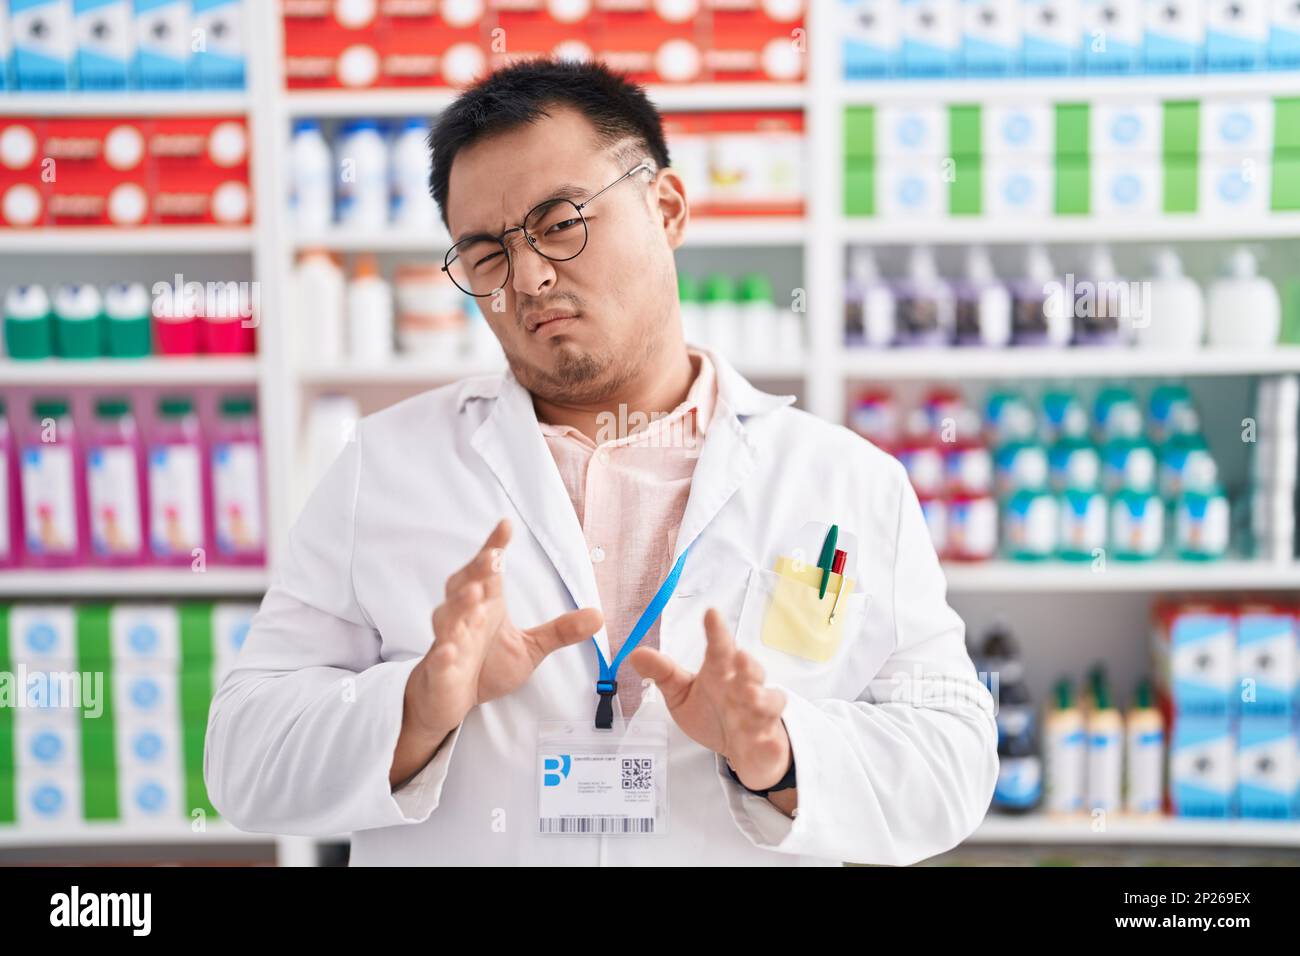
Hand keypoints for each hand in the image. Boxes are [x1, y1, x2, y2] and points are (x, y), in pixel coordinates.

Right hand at [406, 518, 602, 744]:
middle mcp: (464, 618)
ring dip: (459, 606)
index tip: (506, 525)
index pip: (488, 571)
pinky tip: (448, 650)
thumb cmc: (486, 665)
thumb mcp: (530, 648)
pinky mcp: (440, 671)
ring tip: (476, 595)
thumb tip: (599, 615)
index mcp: (485, 605)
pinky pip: (439, 660)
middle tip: (492, 558)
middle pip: (464, 586)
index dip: (494, 547)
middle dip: (477, 570)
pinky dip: (442, 654)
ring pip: (448, 619)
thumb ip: (560, 630)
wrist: (452, 700)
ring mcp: (449, 642)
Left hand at [628, 608, 791, 791]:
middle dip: (748, 664)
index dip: (716, 632)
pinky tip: (764, 740)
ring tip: (750, 695)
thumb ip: (663, 674)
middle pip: (752, 670)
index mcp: (721, 673)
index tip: (711, 613)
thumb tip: (635, 653)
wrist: (740, 749)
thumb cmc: (712, 714)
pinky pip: (772, 740)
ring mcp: (759, 714)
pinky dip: (770, 740)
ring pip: (769, 701)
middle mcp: (743, 688)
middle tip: (739, 657)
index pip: (720, 649)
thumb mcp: (681, 695)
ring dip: (762, 698)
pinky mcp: (766, 740)